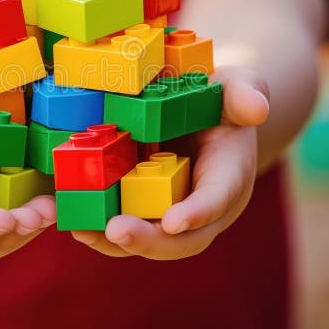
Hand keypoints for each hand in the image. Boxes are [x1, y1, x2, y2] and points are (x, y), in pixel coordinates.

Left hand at [71, 65, 268, 259]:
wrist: (200, 114)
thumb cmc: (219, 98)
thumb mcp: (237, 85)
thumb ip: (246, 92)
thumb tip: (256, 109)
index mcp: (229, 177)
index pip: (218, 199)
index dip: (197, 212)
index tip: (174, 221)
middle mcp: (202, 207)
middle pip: (181, 239)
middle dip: (149, 240)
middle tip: (117, 231)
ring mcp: (171, 213)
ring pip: (147, 241)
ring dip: (114, 242)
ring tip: (83, 231)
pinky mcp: (142, 209)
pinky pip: (122, 227)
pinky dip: (97, 228)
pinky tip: (72, 218)